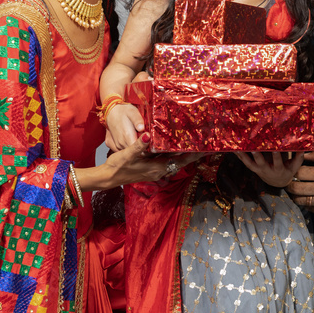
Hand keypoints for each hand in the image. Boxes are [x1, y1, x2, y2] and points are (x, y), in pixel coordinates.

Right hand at [80, 136, 201, 189]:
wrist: (107, 178)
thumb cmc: (117, 167)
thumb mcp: (128, 154)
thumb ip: (139, 144)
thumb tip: (147, 134)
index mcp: (157, 168)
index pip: (181, 161)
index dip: (193, 156)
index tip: (206, 149)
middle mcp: (159, 171)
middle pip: (180, 161)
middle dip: (191, 153)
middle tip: (203, 143)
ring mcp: (154, 170)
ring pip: (173, 160)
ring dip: (182, 153)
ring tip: (192, 142)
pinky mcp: (150, 168)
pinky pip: (165, 160)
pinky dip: (172, 153)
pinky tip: (172, 146)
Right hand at [105, 102, 143, 151]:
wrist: (110, 110)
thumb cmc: (123, 110)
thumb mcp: (133, 112)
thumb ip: (138, 120)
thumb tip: (142, 128)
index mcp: (127, 136)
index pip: (140, 150)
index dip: (147, 147)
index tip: (150, 141)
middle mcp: (121, 143)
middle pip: (135, 153)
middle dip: (142, 148)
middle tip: (147, 139)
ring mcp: (116, 145)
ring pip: (129, 153)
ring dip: (135, 148)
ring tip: (139, 138)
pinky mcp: (112, 145)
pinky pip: (123, 151)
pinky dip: (128, 148)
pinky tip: (131, 139)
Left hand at [235, 151, 303, 187]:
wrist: (277, 182)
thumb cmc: (288, 171)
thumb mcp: (295, 166)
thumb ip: (299, 157)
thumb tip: (304, 146)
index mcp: (278, 169)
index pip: (277, 162)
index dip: (276, 156)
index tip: (275, 148)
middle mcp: (267, 170)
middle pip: (261, 163)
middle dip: (257, 156)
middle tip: (253, 148)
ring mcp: (258, 169)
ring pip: (249, 163)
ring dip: (243, 156)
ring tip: (237, 148)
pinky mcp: (252, 168)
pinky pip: (244, 162)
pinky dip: (239, 155)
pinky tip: (233, 148)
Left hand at [287, 148, 313, 216]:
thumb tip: (306, 154)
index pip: (300, 173)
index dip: (294, 170)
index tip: (294, 168)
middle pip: (296, 188)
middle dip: (289, 184)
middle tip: (289, 180)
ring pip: (300, 201)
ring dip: (294, 195)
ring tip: (296, 190)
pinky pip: (310, 209)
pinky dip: (306, 203)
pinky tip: (307, 197)